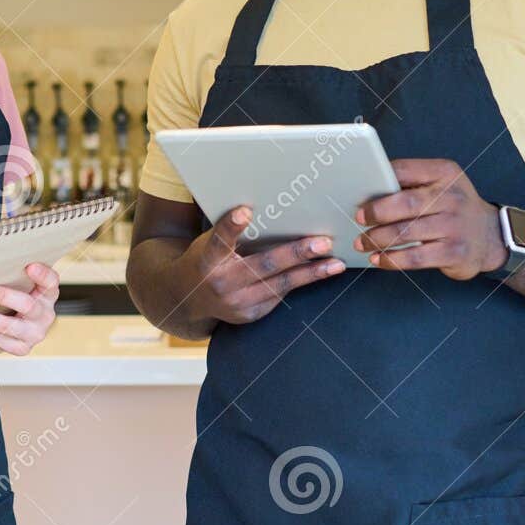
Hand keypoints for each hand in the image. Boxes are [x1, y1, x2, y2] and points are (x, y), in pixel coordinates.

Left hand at [0, 263, 59, 355]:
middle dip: (2, 296)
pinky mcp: (23, 348)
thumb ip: (12, 273)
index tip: (29, 266)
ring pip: (10, 326)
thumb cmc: (15, 297)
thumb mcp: (20, 284)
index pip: (51, 282)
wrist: (15, 326)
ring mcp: (36, 333)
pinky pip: (3, 341)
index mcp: (48, 293)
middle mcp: (46, 314)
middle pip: (27, 305)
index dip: (42, 274)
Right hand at [177, 205, 344, 325]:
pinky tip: (320, 272)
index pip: (219, 240)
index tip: (246, 210)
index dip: (231, 225)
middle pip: (262, 265)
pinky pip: (280, 294)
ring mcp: (237, 303)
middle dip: (296, 253)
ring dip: (311, 273)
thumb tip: (272, 211)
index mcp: (207, 259)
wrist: (188, 299)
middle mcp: (221, 283)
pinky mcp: (250, 314)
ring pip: (280, 284)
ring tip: (335, 263)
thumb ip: (232, 233)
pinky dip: (301, 281)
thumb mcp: (209, 243)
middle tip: (323, 242)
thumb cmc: (205, 259)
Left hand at [355, 159, 506, 279]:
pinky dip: (392, 259)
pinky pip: (415, 257)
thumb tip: (368, 190)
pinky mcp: (454, 252)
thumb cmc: (454, 207)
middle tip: (358, 219)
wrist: (492, 235)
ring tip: (362, 243)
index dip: (378, 180)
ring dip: (378, 239)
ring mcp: (454, 225)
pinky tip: (379, 259)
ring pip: (407, 232)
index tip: (360, 193)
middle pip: (405, 203)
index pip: (404, 170)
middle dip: (375, 212)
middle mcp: (452, 197)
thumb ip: (412, 183)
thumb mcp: (441, 184)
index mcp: (444, 173)